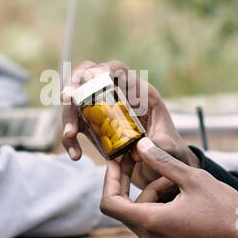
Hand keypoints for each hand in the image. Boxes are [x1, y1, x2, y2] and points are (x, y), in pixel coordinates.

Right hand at [61, 60, 197, 185]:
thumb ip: (159, 145)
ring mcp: (101, 110)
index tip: (92, 78)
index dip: (103, 69)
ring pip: (76, 102)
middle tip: (68, 99)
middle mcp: (116, 96)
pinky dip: (70, 139)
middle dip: (75, 86)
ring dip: (68, 116)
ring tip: (70, 135)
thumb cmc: (169, 150)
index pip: (117, 70)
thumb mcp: (169, 147)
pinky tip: (75, 155)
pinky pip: (74, 127)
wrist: (163, 168)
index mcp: (138, 92)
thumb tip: (140, 146)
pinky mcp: (92, 127)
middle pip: (88, 79)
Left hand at [100, 137, 237, 237]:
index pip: (110, 203)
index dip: (110, 180)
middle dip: (146, 187)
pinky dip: (167, 214)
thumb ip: (162, 161)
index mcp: (151, 223)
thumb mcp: (193, 178)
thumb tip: (140, 146)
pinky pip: (161, 231)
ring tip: (187, 188)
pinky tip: (192, 204)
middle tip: (170, 172)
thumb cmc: (226, 210)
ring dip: (159, 199)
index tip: (119, 163)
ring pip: (148, 219)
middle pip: (132, 209)